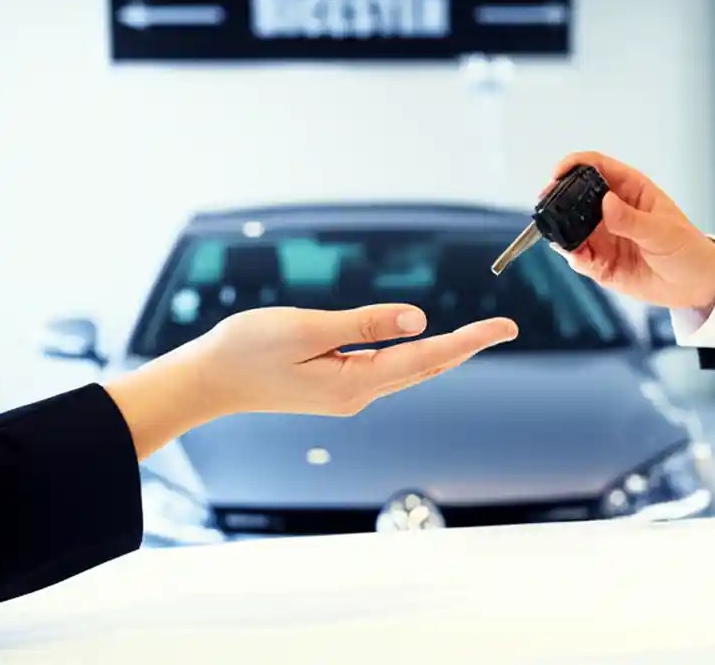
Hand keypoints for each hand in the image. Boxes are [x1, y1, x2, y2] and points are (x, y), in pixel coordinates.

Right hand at [106, 305, 517, 458]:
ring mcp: (348, 395)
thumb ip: (364, 324)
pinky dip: (414, 355)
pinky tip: (427, 347)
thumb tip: (418, 320)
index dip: (469, 341)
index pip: (426, 357)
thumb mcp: (306, 329)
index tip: (504, 328)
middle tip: (506, 328)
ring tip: (479, 336)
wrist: (208, 380)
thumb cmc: (247, 349)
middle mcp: (358, 395)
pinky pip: (387, 371)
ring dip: (444, 353)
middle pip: (426, 367)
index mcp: (355, 382)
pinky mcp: (336, 388)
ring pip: (409, 371)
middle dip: (467, 347)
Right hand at [546, 152, 714, 312]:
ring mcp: (604, 235)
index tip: (558, 172)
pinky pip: (578, 256)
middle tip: (548, 206)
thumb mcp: (663, 232)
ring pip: (571, 227)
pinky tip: (576, 257)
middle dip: (558, 198)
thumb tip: (606, 204)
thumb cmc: (687, 250)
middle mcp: (612, 210)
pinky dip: (572, 256)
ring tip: (561, 238)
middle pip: (575, 195)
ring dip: (561, 231)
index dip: (574, 164)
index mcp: (630, 190)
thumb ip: (632, 220)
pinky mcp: (601, 261)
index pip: (596, 166)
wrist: (695, 286)